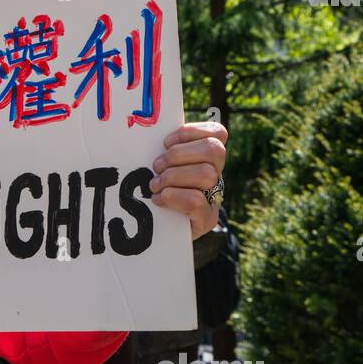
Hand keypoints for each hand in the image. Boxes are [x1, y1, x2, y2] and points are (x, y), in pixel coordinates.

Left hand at [148, 121, 226, 239]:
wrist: (160, 232)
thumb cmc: (158, 191)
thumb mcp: (163, 167)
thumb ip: (164, 150)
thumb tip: (145, 131)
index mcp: (207, 157)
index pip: (217, 133)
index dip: (191, 132)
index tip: (165, 142)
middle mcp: (217, 174)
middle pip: (214, 150)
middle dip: (178, 154)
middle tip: (156, 166)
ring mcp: (215, 197)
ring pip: (206, 174)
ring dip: (173, 177)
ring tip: (155, 185)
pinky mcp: (207, 219)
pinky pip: (196, 201)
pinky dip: (172, 197)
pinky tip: (158, 199)